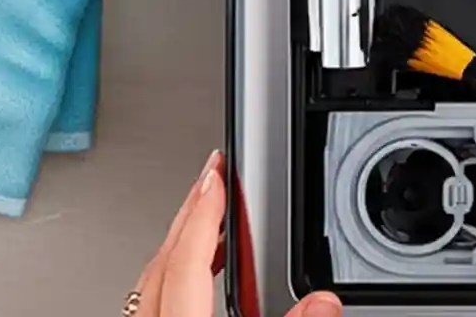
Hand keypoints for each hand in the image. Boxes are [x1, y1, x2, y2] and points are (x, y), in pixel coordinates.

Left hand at [131, 151, 343, 315]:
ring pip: (150, 277)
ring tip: (206, 213)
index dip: (205, 212)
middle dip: (191, 210)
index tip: (218, 175)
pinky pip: (150, 299)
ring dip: (179, 240)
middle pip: (164, 259)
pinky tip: (195, 272)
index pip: (188, 259)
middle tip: (211, 174)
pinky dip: (172, 272)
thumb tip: (325, 302)